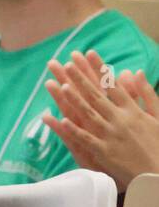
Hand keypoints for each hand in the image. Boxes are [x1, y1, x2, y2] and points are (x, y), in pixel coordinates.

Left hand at [43, 49, 158, 192]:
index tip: (87, 54)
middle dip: (80, 78)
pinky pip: (86, 139)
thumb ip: (146, 94)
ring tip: (61, 85)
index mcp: (133, 111)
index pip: (112, 85)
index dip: (98, 69)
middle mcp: (121, 120)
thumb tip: (135, 72)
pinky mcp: (104, 152)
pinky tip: (62, 120)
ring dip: (74, 99)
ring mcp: (111, 136)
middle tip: (65, 63)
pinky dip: (75, 130)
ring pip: (89, 114)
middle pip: (97, 95)